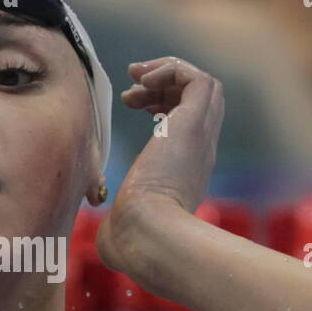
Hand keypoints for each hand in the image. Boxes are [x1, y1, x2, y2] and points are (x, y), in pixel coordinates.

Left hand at [96, 57, 223, 272]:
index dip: (164, 102)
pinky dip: (171, 70)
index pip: (190, 121)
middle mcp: (201, 149)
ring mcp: (201, 136)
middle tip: (134, 84)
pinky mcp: (192, 125)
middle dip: (169, 82)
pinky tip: (143, 82)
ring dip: (170, 72)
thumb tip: (106, 240)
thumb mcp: (129, 219)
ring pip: (204, 84)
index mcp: (189, 168)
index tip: (133, 103)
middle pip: (201, 99)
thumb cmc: (132, 234)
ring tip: (137, 77)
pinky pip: (196, 79)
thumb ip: (124, 220)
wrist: (146, 234)